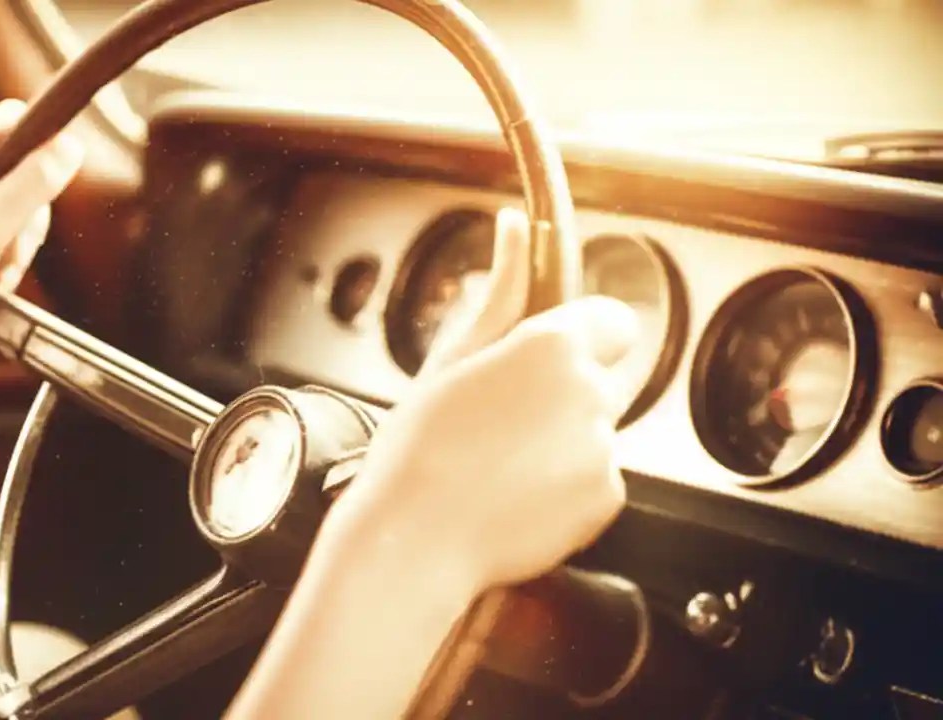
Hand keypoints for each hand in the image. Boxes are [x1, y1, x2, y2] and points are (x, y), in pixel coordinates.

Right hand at [336, 209, 637, 593]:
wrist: (416, 538)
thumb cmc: (419, 448)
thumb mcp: (451, 358)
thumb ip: (499, 290)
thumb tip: (515, 228)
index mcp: (552, 347)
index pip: (612, 318)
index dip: (583, 334)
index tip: (546, 356)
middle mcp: (590, 393)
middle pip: (604, 376)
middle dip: (565, 391)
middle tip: (503, 417)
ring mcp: (603, 449)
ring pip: (597, 430)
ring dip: (563, 439)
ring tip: (500, 462)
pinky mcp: (607, 499)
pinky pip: (597, 478)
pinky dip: (567, 485)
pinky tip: (515, 492)